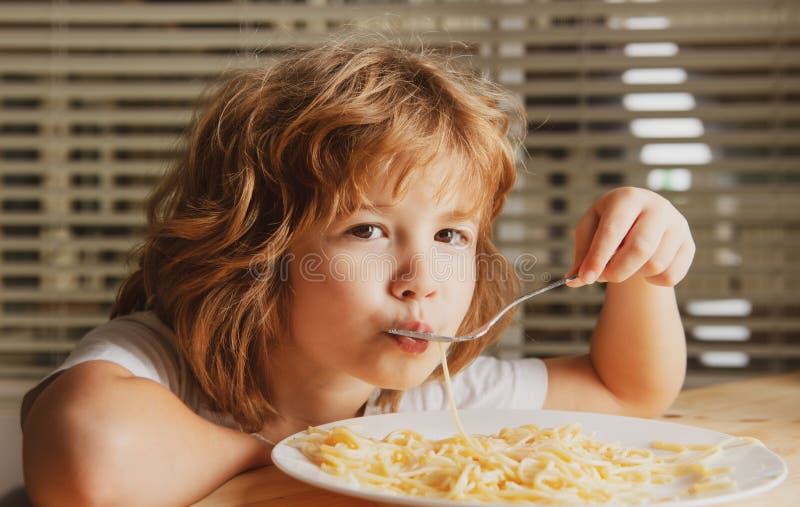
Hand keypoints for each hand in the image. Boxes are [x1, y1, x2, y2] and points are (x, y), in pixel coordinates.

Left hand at [566, 187, 694, 286]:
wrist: (642, 219)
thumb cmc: (610, 224)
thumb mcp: (590, 232)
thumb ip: (582, 255)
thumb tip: (573, 281)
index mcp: (627, 198)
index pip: (613, 230)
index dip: (598, 257)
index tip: (584, 278)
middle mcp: (657, 206)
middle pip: (639, 249)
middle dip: (616, 271)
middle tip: (601, 278)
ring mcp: (677, 225)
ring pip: (655, 265)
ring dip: (633, 274)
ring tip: (624, 265)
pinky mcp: (689, 244)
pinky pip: (670, 276)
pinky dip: (652, 281)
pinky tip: (643, 269)